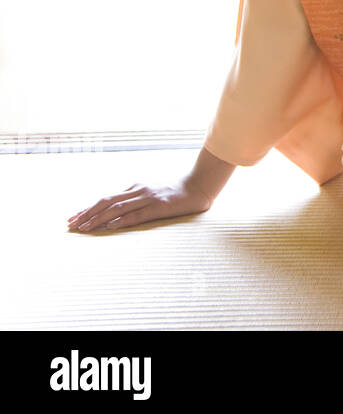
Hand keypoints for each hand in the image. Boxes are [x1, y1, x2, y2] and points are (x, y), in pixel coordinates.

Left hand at [67, 177, 214, 232]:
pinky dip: (123, 220)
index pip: (106, 198)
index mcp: (135, 187)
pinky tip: (111, 226)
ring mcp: (149, 198)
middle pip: (107, 201)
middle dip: (87, 213)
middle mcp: (139, 190)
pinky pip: (138, 214)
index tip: (73, 218)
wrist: (200, 186)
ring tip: (84, 227)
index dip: (88, 208)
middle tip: (71, 225)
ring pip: (118, 208)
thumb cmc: (176, 192)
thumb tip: (116, 212)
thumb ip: (136, 198)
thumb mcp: (152, 192)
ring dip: (99, 218)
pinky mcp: (160, 206)